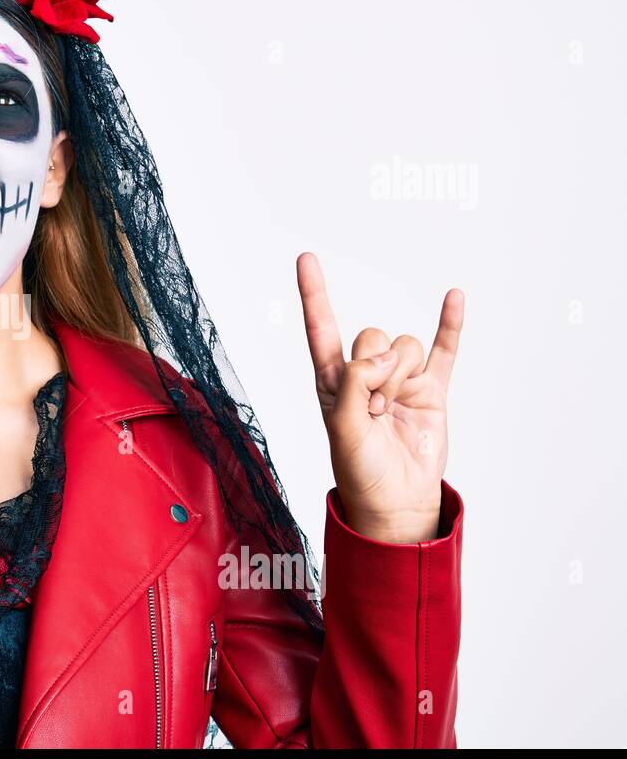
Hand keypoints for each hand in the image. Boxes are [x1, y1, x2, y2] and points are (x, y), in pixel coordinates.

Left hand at [296, 252, 463, 542]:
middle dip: (377, 368)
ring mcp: (400, 379)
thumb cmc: (359, 470)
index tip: (305, 258)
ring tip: (393, 409)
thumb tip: (385, 354)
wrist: (396, 500)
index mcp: (332, 380)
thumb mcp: (342, 427)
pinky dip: (450, 323)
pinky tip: (454, 296)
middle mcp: (365, 373)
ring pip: (405, 345)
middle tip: (374, 407)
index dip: (314, 294)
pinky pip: (443, 348)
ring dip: (402, 373)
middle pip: (373, 336)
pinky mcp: (431, 388)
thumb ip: (355, 383)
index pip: (321, 328)